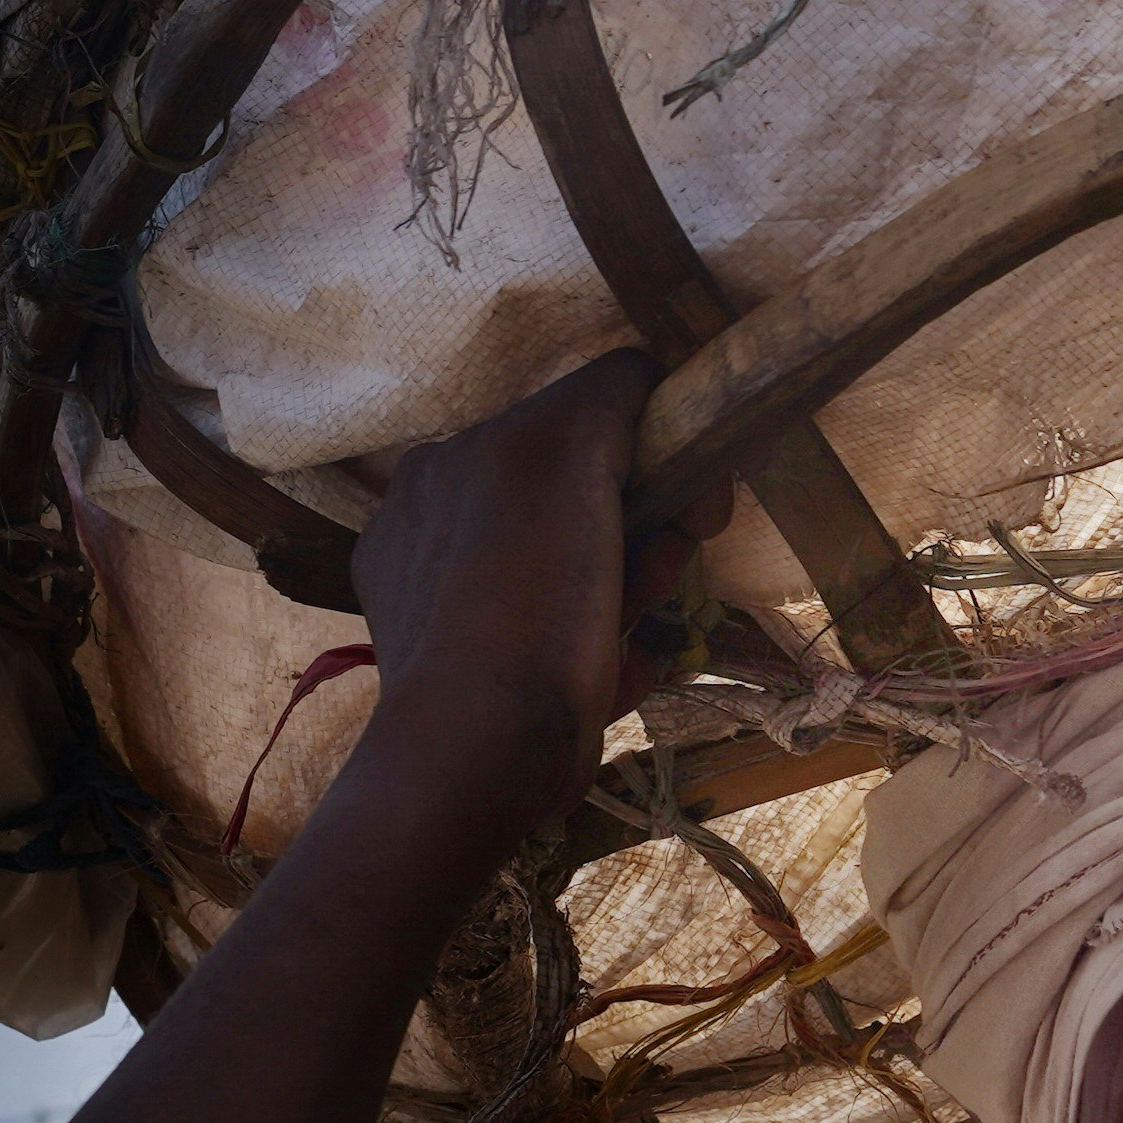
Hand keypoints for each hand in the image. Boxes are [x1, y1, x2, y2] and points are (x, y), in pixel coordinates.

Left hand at [343, 351, 726, 833]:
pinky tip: (617, 674)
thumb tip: (645, 375)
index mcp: (441, 466)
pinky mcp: (490, 688)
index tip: (687, 497)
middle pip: (580, 506)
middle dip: (643, 534)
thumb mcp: (566, 450)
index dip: (639, 453)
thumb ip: (607, 392)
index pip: (563, 429)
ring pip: (585, 580)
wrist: (483, 747)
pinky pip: (574, 652)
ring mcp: (453, 614)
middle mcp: (435, 532)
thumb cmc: (526, 591)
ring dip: (637, 597)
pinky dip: (610, 661)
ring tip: (635, 631)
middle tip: (664, 565)